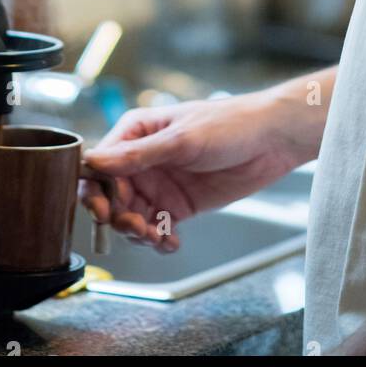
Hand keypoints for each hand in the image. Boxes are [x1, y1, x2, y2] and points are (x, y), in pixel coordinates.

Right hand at [78, 89, 305, 252]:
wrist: (270, 140)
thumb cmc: (227, 124)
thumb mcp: (180, 140)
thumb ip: (138, 154)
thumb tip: (96, 161)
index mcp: (136, 133)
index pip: (100, 163)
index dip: (95, 188)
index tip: (102, 209)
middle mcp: (143, 160)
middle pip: (112, 196)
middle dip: (117, 216)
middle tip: (134, 227)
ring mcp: (160, 184)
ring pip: (132, 217)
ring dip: (138, 232)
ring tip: (155, 236)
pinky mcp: (178, 205)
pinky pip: (157, 228)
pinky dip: (158, 240)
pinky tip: (170, 242)